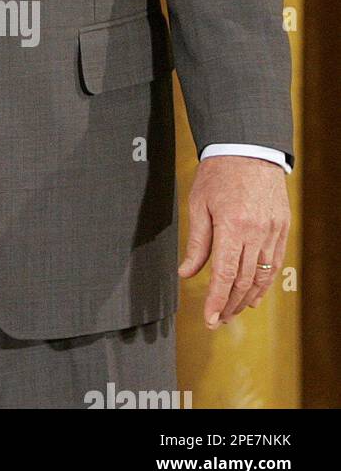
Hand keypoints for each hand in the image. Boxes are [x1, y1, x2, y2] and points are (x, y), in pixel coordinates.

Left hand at [179, 156, 289, 326]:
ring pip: (261, 276)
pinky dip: (264, 283)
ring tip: (232, 311)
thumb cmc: (218, 174)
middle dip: (230, 304)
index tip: (209, 318)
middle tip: (217, 320)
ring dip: (247, 299)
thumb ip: (196, 242)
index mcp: (232, 226)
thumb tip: (187, 272)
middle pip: (244, 280)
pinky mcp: (282, 229)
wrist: (247, 150)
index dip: (216, 300)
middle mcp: (256, 233)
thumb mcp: (198, 205)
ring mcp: (273, 232)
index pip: (225, 274)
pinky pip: (274, 264)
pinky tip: (253, 295)